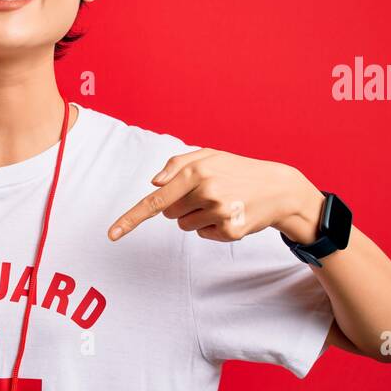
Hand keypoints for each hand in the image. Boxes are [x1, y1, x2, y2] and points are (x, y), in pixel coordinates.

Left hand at [107, 147, 324, 243]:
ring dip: (197, 216)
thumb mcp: (210, 156)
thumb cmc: (237, 169)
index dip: (131, 219)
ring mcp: (219, 213)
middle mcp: (207, 192)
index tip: (112, 235)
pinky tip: (231, 213)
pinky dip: (213, 227)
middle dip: (182, 204)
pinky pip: (203, 234)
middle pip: (169, 213)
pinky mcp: (230, 231)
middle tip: (209, 193)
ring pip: (184, 225)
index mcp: (196, 171)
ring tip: (222, 202)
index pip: (156, 200)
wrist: (278, 188)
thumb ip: (177, 164)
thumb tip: (153, 183)